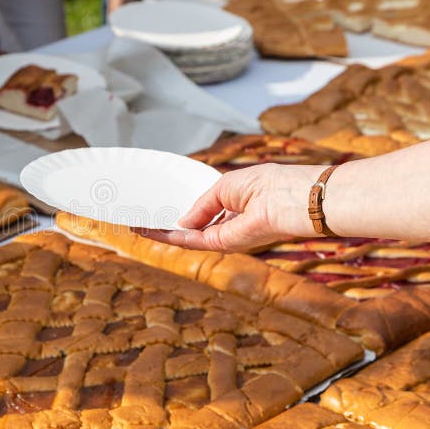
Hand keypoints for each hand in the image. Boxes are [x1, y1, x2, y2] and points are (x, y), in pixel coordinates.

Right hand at [133, 163, 323, 251]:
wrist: (291, 198)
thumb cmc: (268, 184)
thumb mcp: (225, 187)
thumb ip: (202, 206)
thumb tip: (182, 223)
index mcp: (234, 206)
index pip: (204, 213)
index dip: (184, 212)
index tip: (162, 210)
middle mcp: (229, 224)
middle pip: (193, 228)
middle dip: (168, 225)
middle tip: (143, 221)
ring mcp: (226, 236)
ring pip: (187, 238)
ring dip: (161, 233)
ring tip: (137, 226)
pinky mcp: (223, 243)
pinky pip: (190, 241)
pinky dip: (168, 237)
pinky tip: (150, 231)